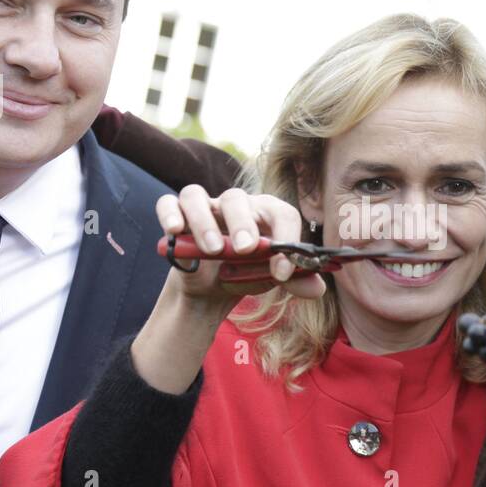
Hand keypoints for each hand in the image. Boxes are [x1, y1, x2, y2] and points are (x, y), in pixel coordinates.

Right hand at [130, 187, 324, 395]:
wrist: (210, 291)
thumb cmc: (245, 274)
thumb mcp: (269, 279)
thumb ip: (294, 280)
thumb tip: (317, 287)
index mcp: (265, 214)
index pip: (280, 212)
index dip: (286, 237)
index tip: (283, 271)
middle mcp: (234, 205)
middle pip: (237, 198)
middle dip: (243, 223)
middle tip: (246, 250)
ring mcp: (203, 208)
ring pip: (197, 195)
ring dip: (204, 221)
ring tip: (214, 251)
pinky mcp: (176, 217)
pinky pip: (168, 204)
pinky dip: (170, 214)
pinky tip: (174, 232)